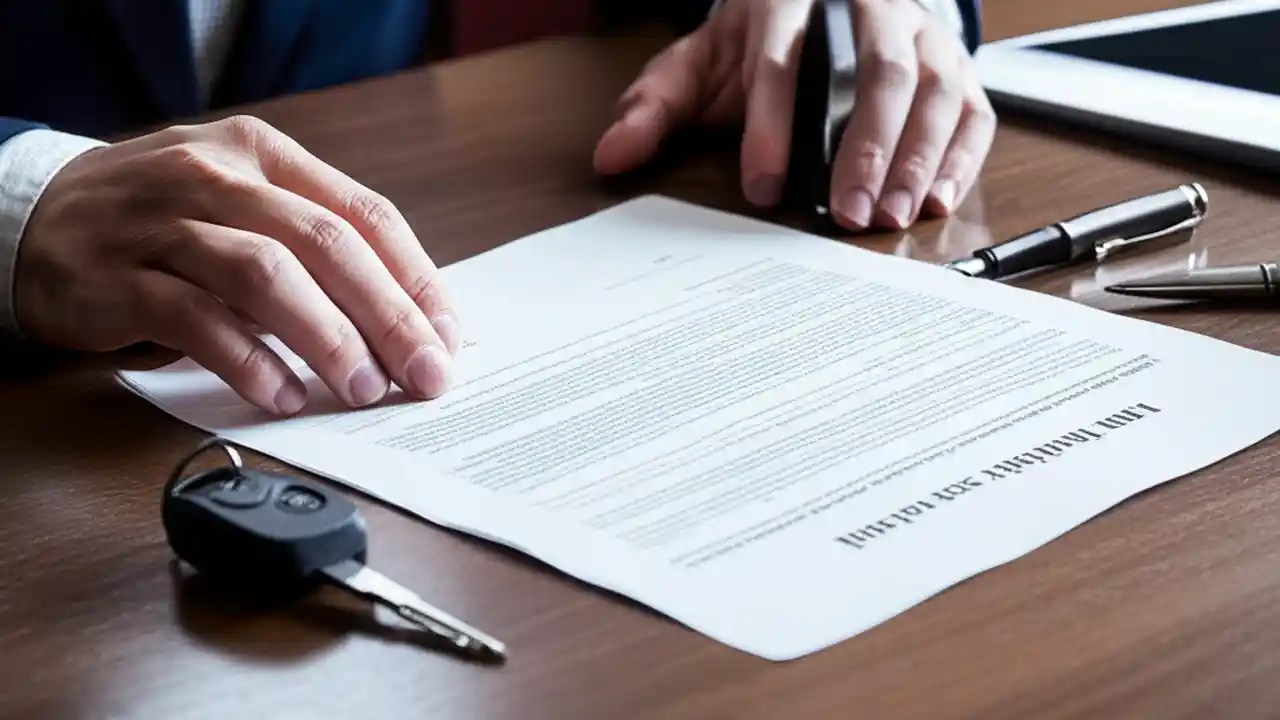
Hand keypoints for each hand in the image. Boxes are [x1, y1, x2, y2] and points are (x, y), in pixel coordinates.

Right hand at [18, 115, 459, 415]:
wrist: (32, 218)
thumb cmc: (160, 221)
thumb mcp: (240, 206)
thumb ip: (312, 246)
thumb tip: (403, 321)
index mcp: (264, 155)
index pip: (364, 212)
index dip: (415, 277)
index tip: (447, 335)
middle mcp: (217, 176)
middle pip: (325, 242)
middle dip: (387, 314)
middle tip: (424, 373)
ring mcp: (163, 223)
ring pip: (265, 274)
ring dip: (325, 337)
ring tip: (360, 388)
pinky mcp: (116, 277)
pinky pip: (195, 319)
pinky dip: (247, 360)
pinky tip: (281, 394)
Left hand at [593, 0, 995, 230]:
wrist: (820, 4)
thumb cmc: (756, 44)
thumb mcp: (700, 63)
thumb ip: (655, 105)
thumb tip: (610, 156)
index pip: (783, 55)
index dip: (773, 124)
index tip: (764, 186)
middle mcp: (866, 6)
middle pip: (876, 68)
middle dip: (863, 145)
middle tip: (846, 214)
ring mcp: (919, 34)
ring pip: (933, 85)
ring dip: (916, 156)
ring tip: (891, 216)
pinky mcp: (955, 65)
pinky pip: (972, 108)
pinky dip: (959, 157)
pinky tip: (934, 199)